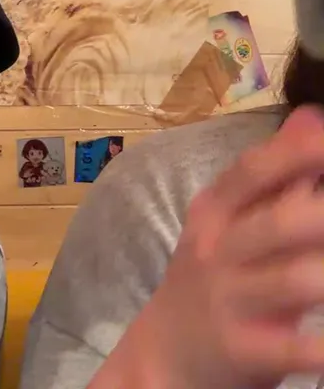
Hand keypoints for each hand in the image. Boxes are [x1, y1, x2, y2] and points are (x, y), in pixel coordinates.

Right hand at [99, 106, 323, 388]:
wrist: (166, 357)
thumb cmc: (216, 280)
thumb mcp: (230, 224)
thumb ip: (275, 174)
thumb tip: (313, 117)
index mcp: (217, 213)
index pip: (252, 172)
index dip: (297, 152)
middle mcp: (219, 251)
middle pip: (278, 222)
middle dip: (323, 212)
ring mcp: (230, 301)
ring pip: (293, 279)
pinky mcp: (244, 349)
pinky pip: (294, 347)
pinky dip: (321, 346)